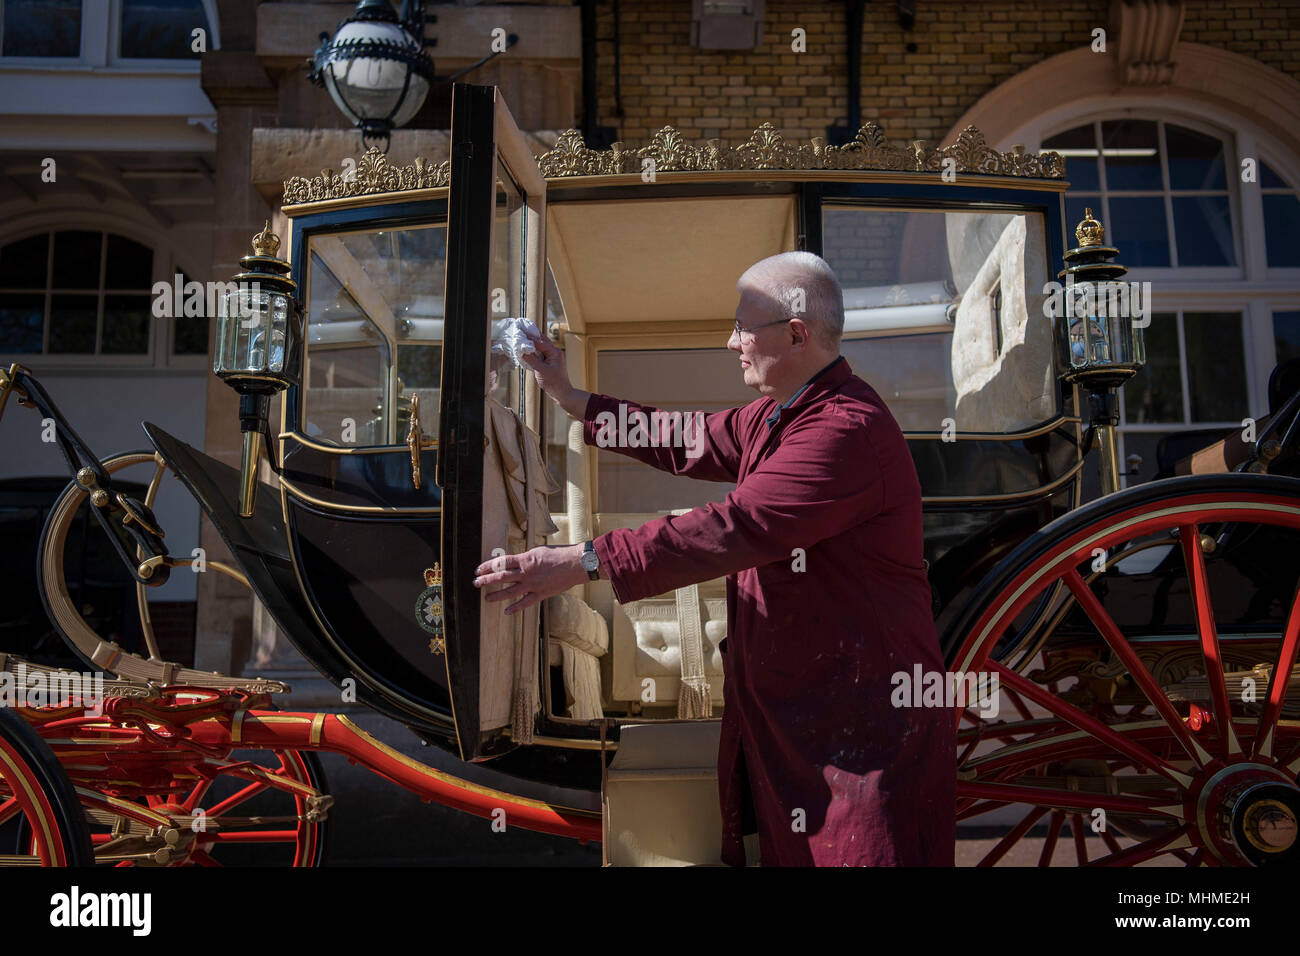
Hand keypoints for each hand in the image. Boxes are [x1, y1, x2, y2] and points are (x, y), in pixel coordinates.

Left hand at [473, 543, 590, 613]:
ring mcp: (533, 585)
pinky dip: (515, 608)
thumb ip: (525, 558)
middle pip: (501, 577)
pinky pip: (525, 602)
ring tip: (486, 598)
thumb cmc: (559, 554)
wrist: (575, 564)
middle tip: (476, 583)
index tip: (478, 569)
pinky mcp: (541, 594)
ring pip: (510, 592)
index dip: (487, 566)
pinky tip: (506, 611)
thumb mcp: (538, 551)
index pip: (501, 563)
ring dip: (496, 595)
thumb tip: (515, 562)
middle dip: (486, 580)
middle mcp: (526, 573)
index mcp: (525, 560)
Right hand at [520, 330, 588, 418]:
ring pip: (540, 347)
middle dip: (531, 337)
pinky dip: (533, 352)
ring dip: (532, 344)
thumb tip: (522, 351)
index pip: (540, 342)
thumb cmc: (554, 382)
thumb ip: (531, 359)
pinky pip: (540, 354)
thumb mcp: (540, 370)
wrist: (562, 393)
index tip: (520, 334)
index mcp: (554, 352)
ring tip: (521, 341)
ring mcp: (552, 357)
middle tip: (521, 332)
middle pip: (541, 341)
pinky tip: (526, 352)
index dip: (530, 338)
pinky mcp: (549, 362)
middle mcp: (554, 352)